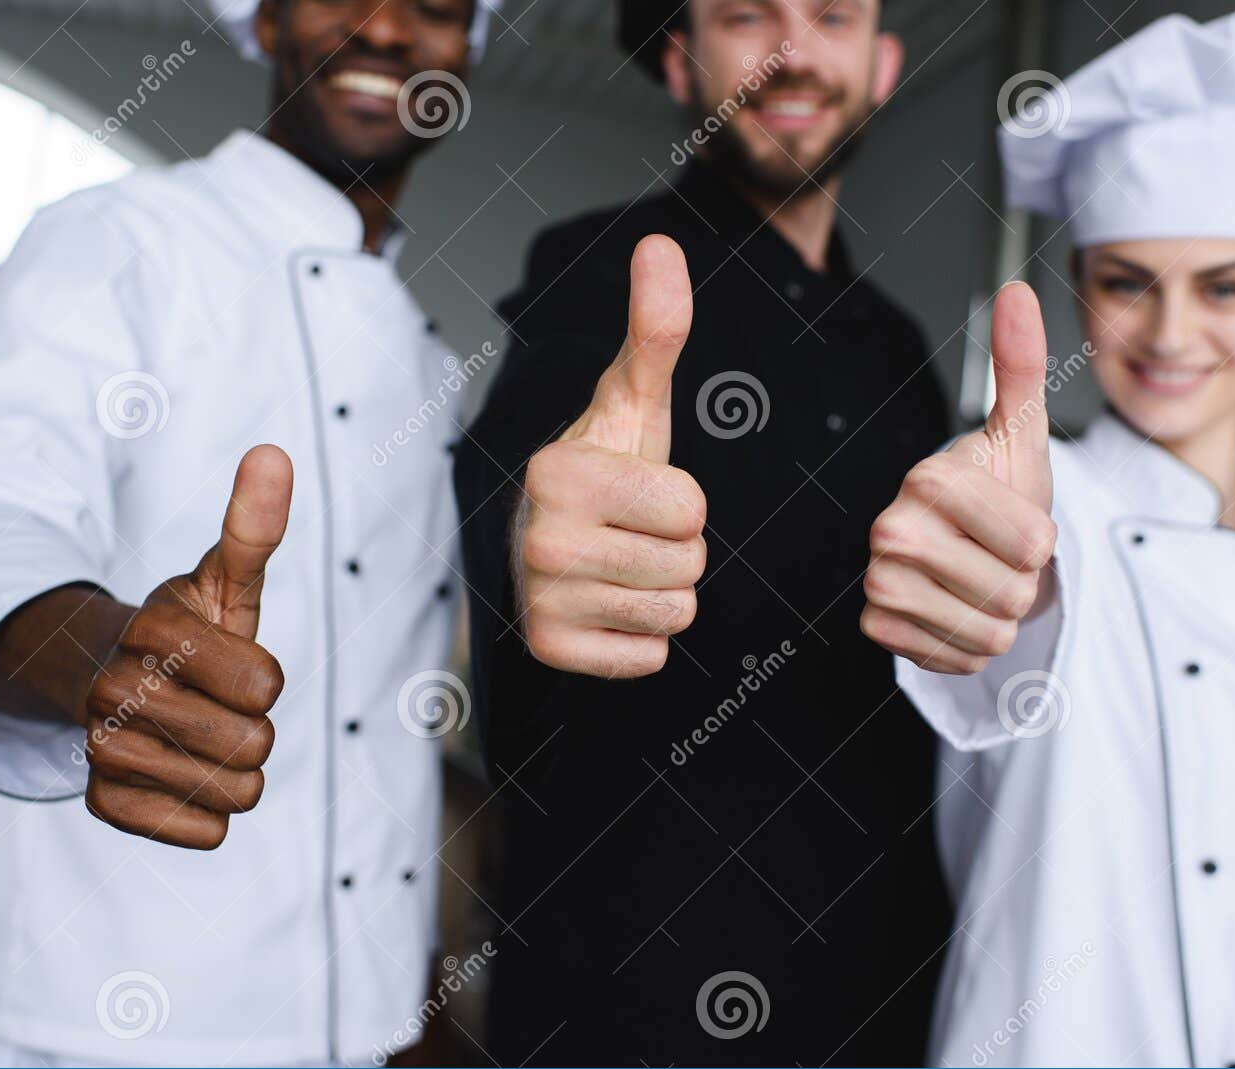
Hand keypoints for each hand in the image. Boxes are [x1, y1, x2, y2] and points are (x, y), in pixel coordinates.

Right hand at [84, 445, 292, 848]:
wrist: (100, 679)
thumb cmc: (180, 633)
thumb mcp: (219, 581)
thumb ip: (251, 529)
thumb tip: (273, 453)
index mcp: (153, 631)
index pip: (266, 686)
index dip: (264, 679)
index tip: (231, 665)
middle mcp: (117, 690)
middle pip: (255, 746)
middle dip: (255, 730)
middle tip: (218, 707)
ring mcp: (103, 750)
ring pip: (235, 794)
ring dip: (234, 772)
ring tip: (198, 738)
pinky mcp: (104, 803)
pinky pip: (204, 834)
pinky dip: (207, 813)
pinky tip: (179, 775)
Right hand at [516, 234, 707, 678]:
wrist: (543, 543)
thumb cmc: (604, 469)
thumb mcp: (634, 402)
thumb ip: (655, 330)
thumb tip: (661, 244)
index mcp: (560, 472)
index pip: (693, 510)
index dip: (683, 502)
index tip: (640, 492)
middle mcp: (541, 538)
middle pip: (690, 565)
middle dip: (677, 550)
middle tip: (632, 534)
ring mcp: (541, 600)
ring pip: (676, 613)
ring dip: (664, 593)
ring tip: (622, 567)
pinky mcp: (551, 651)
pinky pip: (651, 658)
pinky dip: (640, 638)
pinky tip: (607, 606)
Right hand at [861, 282, 1057, 674]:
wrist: (955, 547)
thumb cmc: (995, 492)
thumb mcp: (1021, 433)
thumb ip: (1021, 365)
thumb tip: (1015, 290)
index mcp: (930, 479)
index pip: (1034, 543)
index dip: (1043, 542)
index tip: (1015, 523)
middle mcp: (891, 529)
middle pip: (1012, 592)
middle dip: (1022, 583)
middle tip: (996, 556)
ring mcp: (879, 581)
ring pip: (989, 632)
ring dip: (999, 618)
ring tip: (978, 582)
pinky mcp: (876, 626)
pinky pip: (957, 658)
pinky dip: (967, 645)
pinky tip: (953, 612)